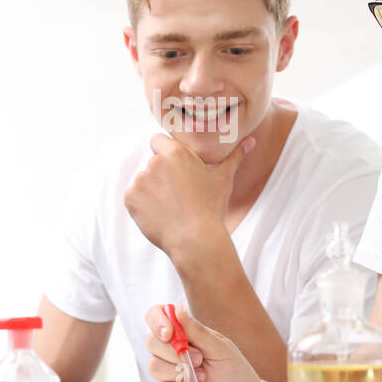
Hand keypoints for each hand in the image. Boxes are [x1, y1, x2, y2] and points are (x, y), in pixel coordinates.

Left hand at [123, 134, 254, 256]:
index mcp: (174, 153)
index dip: (164, 152)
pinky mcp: (130, 199)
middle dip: (162, 175)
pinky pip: (134, 197)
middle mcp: (154, 163)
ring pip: (144, 181)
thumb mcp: (224, 178)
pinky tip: (160, 214)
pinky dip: (143, 205)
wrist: (196, 241)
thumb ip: (235, 156)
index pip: (157, 140)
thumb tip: (251, 140)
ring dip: (152, 190)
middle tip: (179, 194)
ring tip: (171, 207)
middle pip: (152, 163)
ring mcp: (140, 181)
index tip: (174, 168)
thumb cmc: (212, 207)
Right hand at [145, 304, 283, 381]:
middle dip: (173, 351)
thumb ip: (197, 330)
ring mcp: (169, 375)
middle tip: (200, 359)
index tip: (169, 332)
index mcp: (183, 334)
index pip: (157, 317)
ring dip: (180, 372)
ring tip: (204, 377)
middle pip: (151, 342)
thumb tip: (177, 307)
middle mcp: (171, 353)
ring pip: (154, 367)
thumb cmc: (235, 372)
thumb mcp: (220, 348)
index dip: (157, 320)